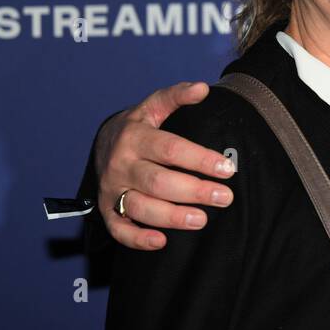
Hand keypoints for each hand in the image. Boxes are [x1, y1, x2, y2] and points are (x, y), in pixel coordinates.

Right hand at [97, 81, 234, 250]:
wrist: (102, 142)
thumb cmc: (139, 126)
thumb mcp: (153, 106)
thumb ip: (176, 96)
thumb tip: (202, 88)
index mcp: (135, 137)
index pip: (171, 149)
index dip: (200, 159)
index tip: (227, 168)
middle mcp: (121, 164)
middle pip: (159, 182)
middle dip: (194, 191)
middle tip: (225, 197)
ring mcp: (112, 189)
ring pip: (140, 207)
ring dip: (172, 216)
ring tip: (202, 219)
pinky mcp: (107, 209)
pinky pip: (119, 229)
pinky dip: (137, 238)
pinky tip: (161, 241)